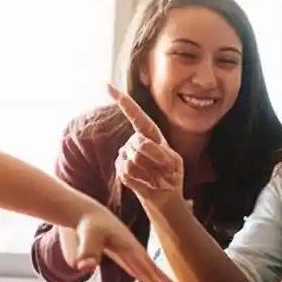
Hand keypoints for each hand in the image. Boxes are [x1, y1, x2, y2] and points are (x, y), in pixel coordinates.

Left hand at [69, 207, 191, 281]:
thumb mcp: (86, 236)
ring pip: (148, 269)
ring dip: (160, 281)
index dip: (163, 281)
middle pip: (153, 270)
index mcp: (129, 248)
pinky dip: (149, 278)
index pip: (149, 269)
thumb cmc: (87, 223)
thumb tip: (85, 267)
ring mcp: (129, 252)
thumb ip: (87, 252)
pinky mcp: (124, 254)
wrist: (85, 212)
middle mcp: (133, 251)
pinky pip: (140, 268)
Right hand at [108, 85, 183, 205]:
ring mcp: (125, 155)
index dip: (122, 101)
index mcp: (150, 134)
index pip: (135, 115)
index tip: (106, 86)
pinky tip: (146, 183)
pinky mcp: (120, 169)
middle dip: (157, 158)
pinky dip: (142, 181)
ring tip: (155, 177)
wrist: (165, 195)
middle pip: (141, 144)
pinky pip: (128, 173)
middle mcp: (135, 141)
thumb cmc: (171, 175)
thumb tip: (140, 147)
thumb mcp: (174, 161)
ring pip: (134, 160)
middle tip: (164, 170)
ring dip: (150, 171)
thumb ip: (161, 152)